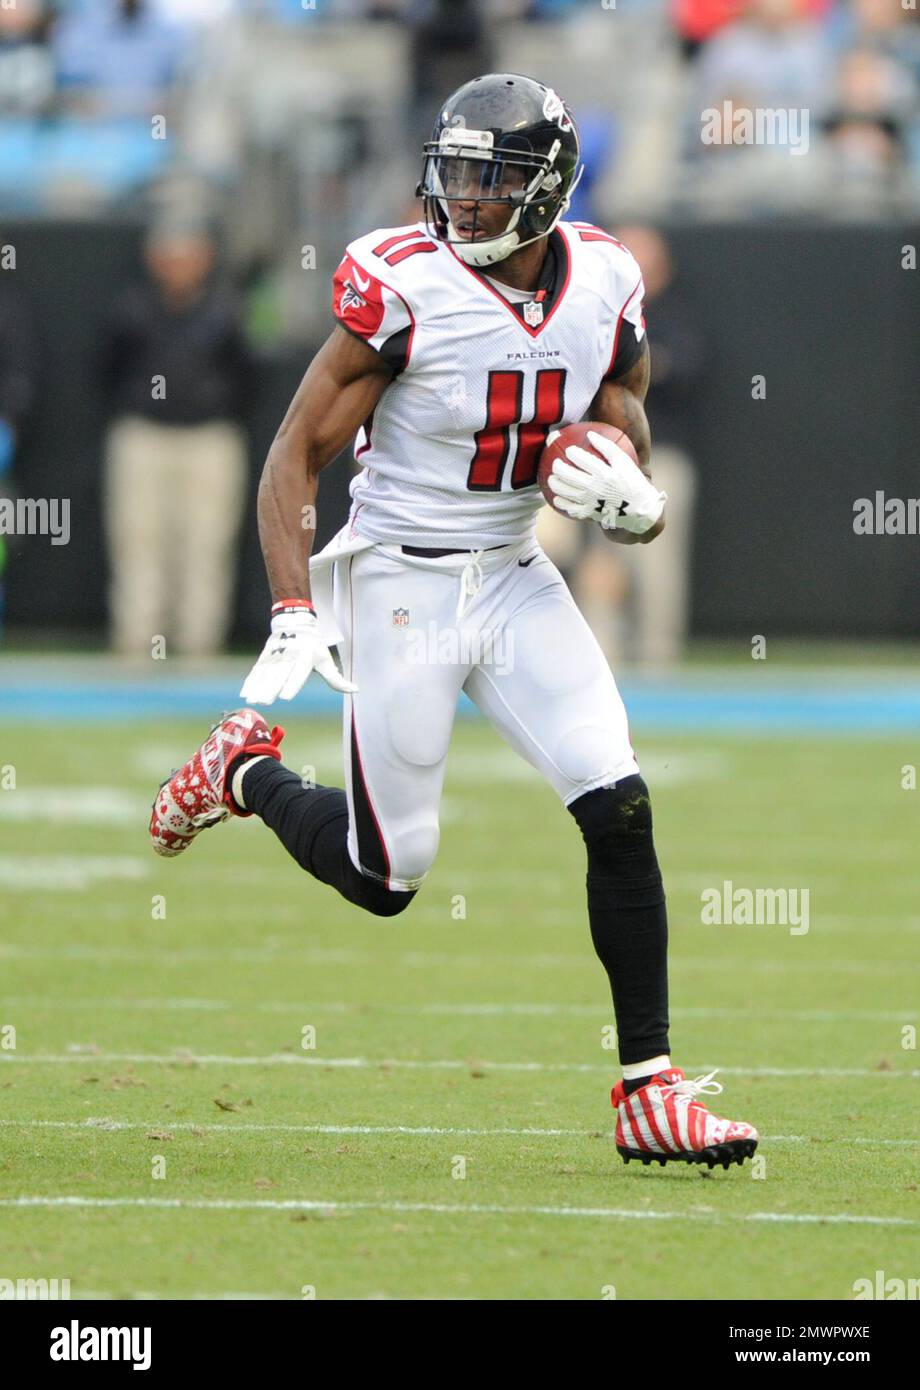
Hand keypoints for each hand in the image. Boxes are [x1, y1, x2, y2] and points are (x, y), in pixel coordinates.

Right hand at [240, 607, 356, 703]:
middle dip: (271, 688)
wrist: (294, 622)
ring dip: (258, 688)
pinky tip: (245, 694)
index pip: (297, 673)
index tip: (285, 696)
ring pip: (265, 674)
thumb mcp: (326, 659)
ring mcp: (275, 656)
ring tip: (252, 701)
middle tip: (265, 702)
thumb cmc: (314, 647)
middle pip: (278, 675)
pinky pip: (257, 671)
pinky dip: (250, 682)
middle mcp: (289, 656)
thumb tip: (355, 690)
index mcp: (305, 658)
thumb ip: (336, 679)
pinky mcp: (265, 656)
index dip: (291, 684)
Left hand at [547, 429, 665, 533]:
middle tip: (555, 462)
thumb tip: (590, 434)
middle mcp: (595, 488)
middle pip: (569, 475)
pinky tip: (557, 499)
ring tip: (551, 479)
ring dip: (555, 484)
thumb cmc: (633, 482)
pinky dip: (562, 503)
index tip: (569, 449)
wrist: (640, 509)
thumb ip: (607, 447)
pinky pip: (571, 509)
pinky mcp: (589, 514)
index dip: (571, 452)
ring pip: (566, 492)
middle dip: (557, 467)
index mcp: (605, 473)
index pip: (582, 459)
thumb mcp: (624, 462)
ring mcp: (591, 502)